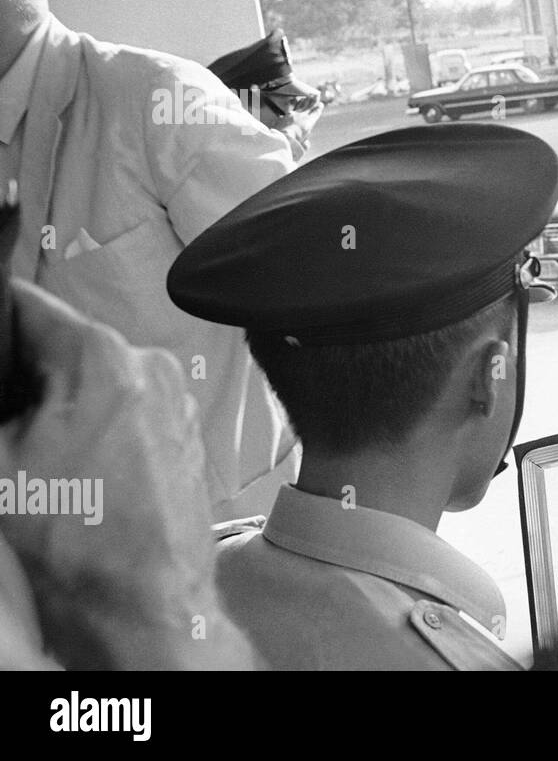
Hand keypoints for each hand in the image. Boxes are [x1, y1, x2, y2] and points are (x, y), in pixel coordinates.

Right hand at [0, 279, 258, 668]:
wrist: (144, 605)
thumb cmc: (73, 539)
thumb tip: (5, 406)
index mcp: (102, 354)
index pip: (28, 306)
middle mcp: (150, 364)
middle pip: (63, 348)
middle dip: (24, 379)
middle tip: (6, 427)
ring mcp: (175, 400)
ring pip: (94, 383)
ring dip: (58, 408)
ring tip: (35, 460)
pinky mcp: (185, 435)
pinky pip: (126, 413)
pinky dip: (94, 431)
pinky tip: (72, 474)